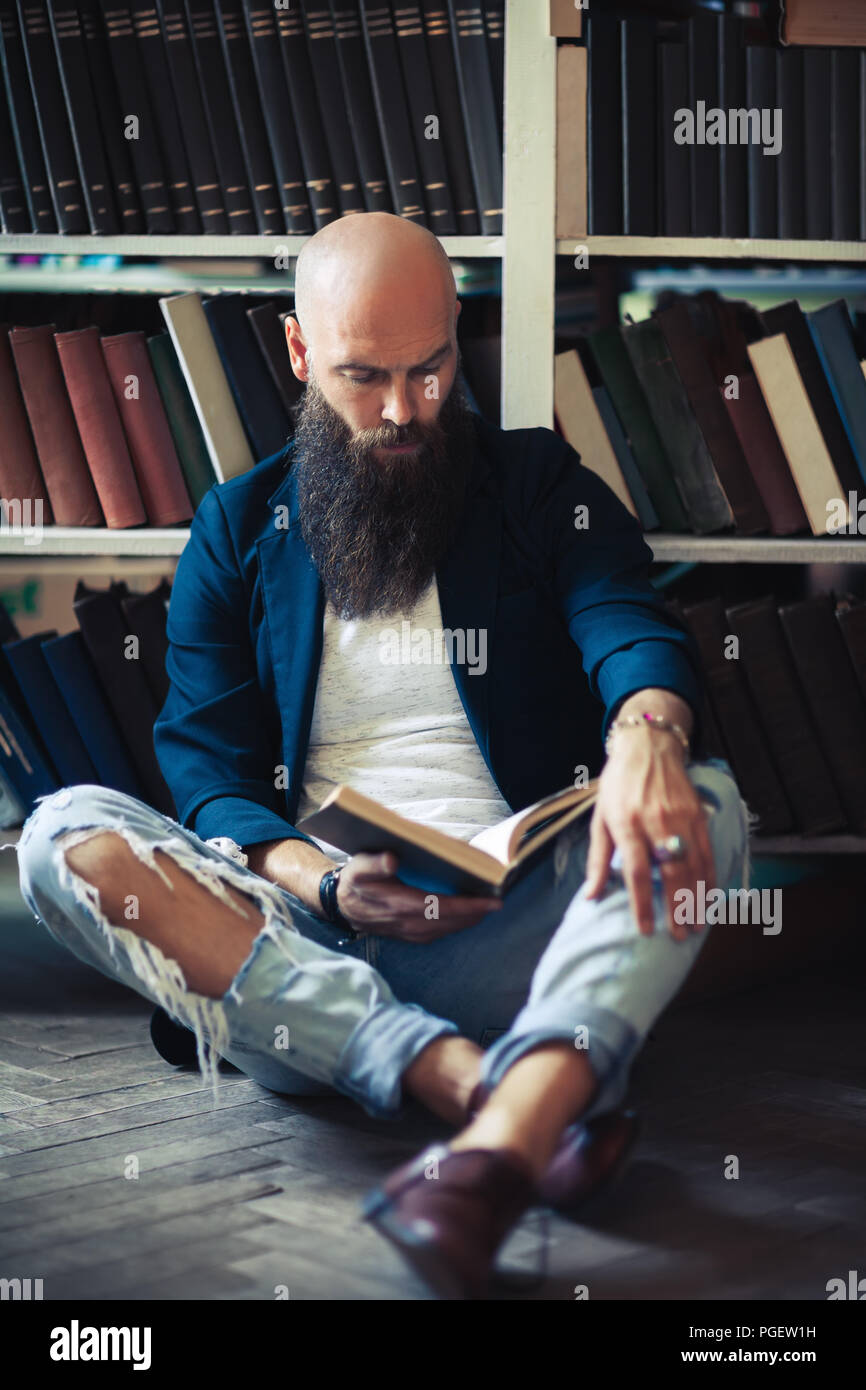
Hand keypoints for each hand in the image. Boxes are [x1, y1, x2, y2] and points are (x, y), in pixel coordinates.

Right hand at [336, 851, 502, 943]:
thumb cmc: (355, 881)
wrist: (342, 907)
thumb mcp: (358, 867)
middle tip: (500, 898)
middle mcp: (407, 923)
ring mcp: (411, 933)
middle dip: (477, 912)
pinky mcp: (413, 936)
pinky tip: (470, 913)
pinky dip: (459, 923)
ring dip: (470, 918)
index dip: (468, 905)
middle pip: (451, 920)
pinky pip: (442, 932)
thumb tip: (392, 858)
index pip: (440, 906)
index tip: (493, 902)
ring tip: (490, 905)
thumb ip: (374, 863)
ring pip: (449, 928)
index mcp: (397, 904)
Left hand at [583, 729, 715, 939]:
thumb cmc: (618, 784)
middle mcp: (656, 821)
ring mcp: (681, 817)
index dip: (642, 903)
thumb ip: (597, 859)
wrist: (648, 745)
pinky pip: (707, 852)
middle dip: (677, 907)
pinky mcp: (697, 815)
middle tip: (679, 935)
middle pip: (671, 871)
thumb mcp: (599, 818)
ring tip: (696, 925)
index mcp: (626, 823)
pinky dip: (709, 878)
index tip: (645, 928)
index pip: (637, 871)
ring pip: (694, 865)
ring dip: (697, 898)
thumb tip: (591, 896)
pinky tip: (708, 897)